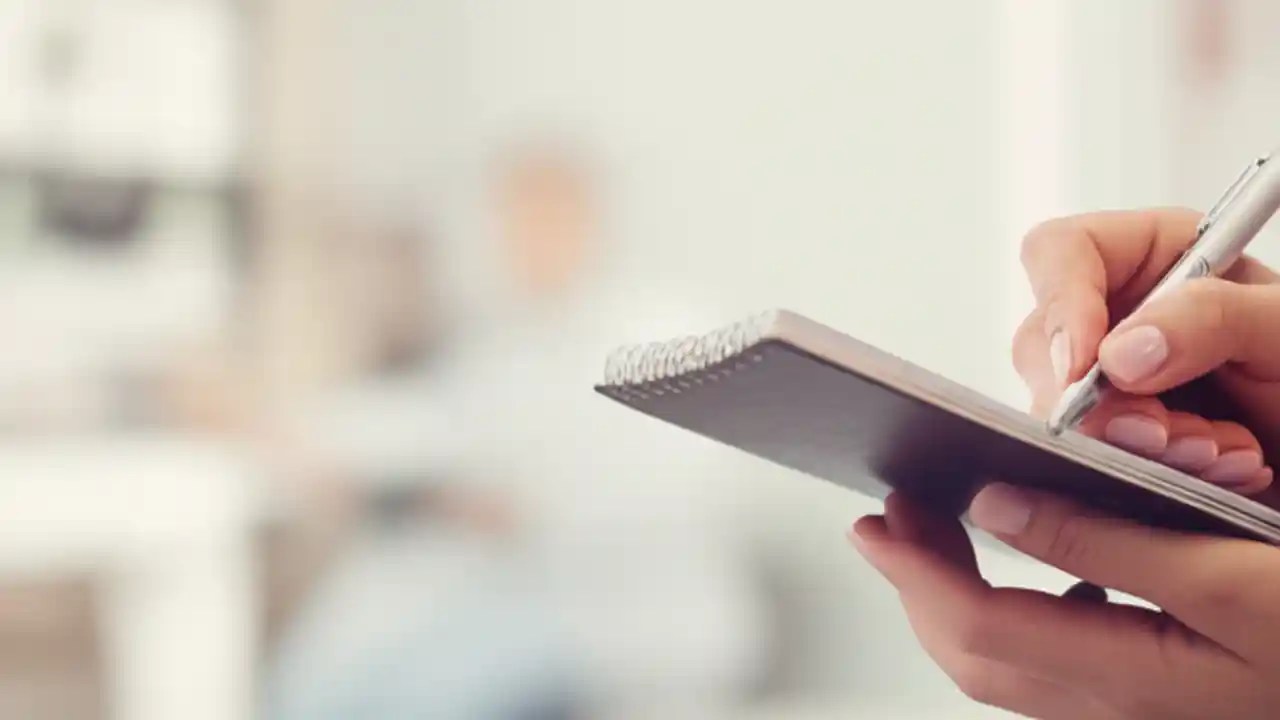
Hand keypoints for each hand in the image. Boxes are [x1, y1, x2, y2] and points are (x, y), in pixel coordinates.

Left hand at [851, 488, 1279, 719]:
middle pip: (976, 656)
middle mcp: (1121, 708)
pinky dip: (1018, 612)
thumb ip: (1106, 541)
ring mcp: (1136, 709)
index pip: (977, 630)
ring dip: (958, 597)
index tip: (877, 522)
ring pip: (1008, 665)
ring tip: (940, 531)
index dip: (914, 574)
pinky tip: (1040, 568)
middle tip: (893, 516)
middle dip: (919, 585)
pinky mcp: (1154, 695)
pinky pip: (1056, 662)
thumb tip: (997, 505)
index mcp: (1133, 678)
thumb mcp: (1233, 572)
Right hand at [1014, 208, 1279, 492]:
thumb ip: (1210, 317)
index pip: (1062, 252)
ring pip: (1063, 412)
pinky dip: (1149, 472)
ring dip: (1134, 443)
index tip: (1086, 368)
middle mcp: (1121, 313)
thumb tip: (1117, 354)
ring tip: (1213, 452)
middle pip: (1047, 344)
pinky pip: (1096, 456)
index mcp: (1157, 255)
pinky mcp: (1120, 435)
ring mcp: (1115, 379)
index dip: (1060, 304)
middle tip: (1158, 434)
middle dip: (1099, 401)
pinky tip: (1211, 470)